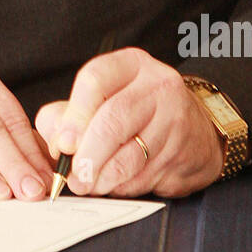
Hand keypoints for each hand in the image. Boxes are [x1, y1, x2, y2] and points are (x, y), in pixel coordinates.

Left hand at [35, 48, 223, 197]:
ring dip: (104, 177)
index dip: (74, 116)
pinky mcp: (185, 151)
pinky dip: (124, 186)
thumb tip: (56, 143)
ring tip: (88, 185)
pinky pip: (146, 174)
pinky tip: (115, 185)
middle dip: (88, 154)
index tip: (63, 145)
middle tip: (73, 176)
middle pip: (114, 119)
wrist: (195, 131)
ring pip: (132, 153)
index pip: (95, 79)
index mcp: (131, 64)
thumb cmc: (136, 114)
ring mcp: (175, 117)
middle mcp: (157, 85)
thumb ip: (68, 116)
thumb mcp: (101, 101)